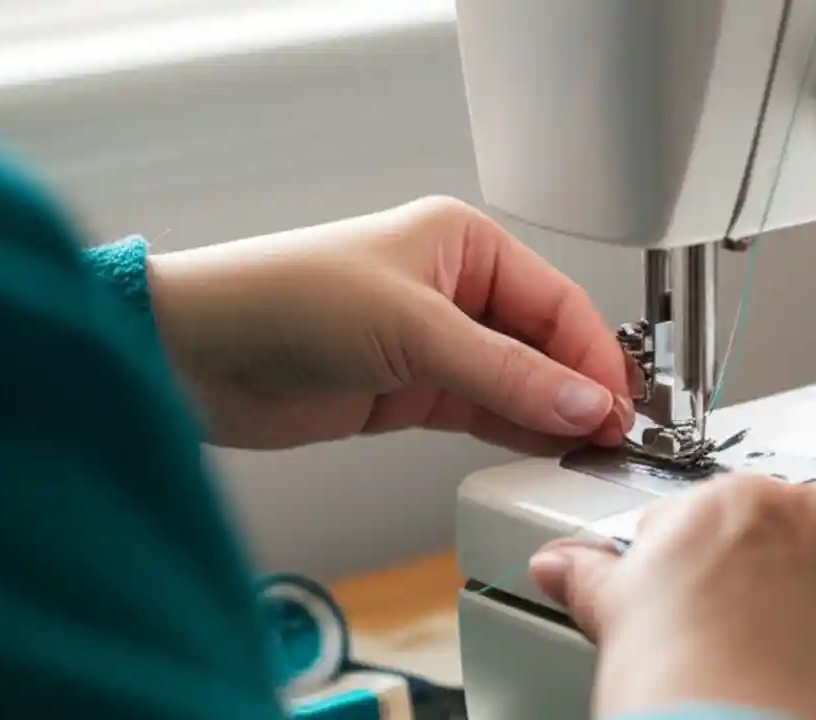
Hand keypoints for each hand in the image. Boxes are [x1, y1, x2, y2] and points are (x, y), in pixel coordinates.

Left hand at [146, 196, 632, 450]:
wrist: (196, 354)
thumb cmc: (284, 299)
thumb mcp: (412, 330)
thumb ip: (506, 373)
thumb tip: (586, 403)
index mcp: (463, 244)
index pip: (556, 302)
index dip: (593, 357)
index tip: (619, 407)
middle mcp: (453, 289)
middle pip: (543, 344)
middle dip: (578, 388)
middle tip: (613, 437)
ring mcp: (433, 344)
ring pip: (516, 382)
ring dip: (550, 415)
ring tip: (588, 451)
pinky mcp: (409, 393)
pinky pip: (481, 412)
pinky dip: (513, 432)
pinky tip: (543, 450)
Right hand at [528, 475, 815, 719]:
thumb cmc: (687, 683)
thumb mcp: (620, 617)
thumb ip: (591, 575)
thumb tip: (559, 565)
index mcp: (734, 497)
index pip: (708, 513)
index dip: (693, 564)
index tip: (691, 600)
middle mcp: (812, 511)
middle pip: (781, 530)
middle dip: (760, 571)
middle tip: (733, 632)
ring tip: (781, 658)